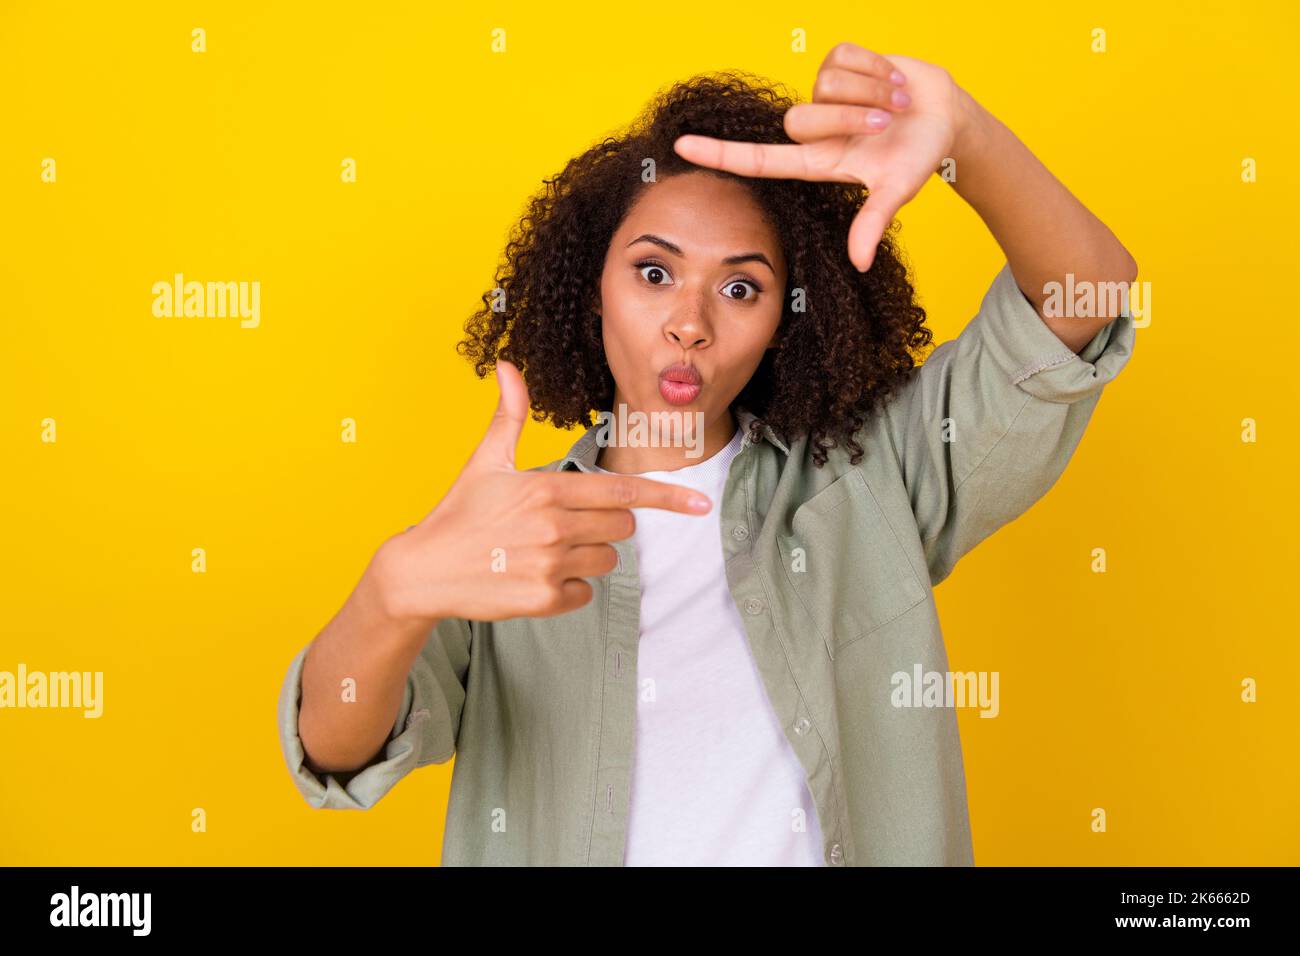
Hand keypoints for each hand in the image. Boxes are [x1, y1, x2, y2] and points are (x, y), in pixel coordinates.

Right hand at [373, 360, 713, 624]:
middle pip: (622, 527)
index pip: (624, 493)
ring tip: (542, 550)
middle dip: (605, 523)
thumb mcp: (484, 461)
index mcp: (547, 489)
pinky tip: (534, 576)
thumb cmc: (458, 512)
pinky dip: (569, 587)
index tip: (701, 504)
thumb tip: (507, 365)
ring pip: (607, 559)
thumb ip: (509, 414)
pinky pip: (586, 592)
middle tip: (564, 523)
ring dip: (586, 554)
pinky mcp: (544, 600)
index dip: (668, 497)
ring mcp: (550, 566)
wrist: (422, 571)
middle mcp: (554, 527)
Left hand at [673, 43, 969, 271]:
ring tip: (895, 104)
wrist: (945, 116)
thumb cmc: (916, 158)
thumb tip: (861, 263)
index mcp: (815, 160)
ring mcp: (822, 92)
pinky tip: (892, 81)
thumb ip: (872, 222)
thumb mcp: (896, 191)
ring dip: (872, 93)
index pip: (757, 159)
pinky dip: (878, 68)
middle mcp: (812, 128)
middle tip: (887, 124)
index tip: (680, 147)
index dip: (719, 154)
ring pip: (826, 85)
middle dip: (851, 118)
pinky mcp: (839, 60)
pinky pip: (846, 57)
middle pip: (801, 118)